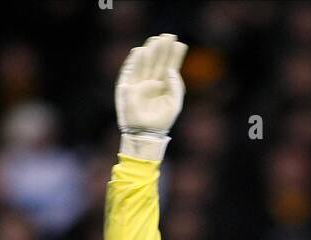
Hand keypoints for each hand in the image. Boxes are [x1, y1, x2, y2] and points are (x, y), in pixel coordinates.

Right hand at [116, 32, 186, 158]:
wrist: (146, 133)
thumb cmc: (162, 121)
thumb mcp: (174, 104)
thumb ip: (176, 86)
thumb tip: (171, 69)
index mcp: (165, 85)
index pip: (170, 66)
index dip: (174, 55)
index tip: (180, 44)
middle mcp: (153, 81)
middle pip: (158, 61)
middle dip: (163, 48)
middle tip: (169, 35)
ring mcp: (141, 82)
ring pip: (146, 63)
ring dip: (150, 50)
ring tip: (156, 39)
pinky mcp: (130, 86)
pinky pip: (132, 70)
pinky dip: (135, 61)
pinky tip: (140, 50)